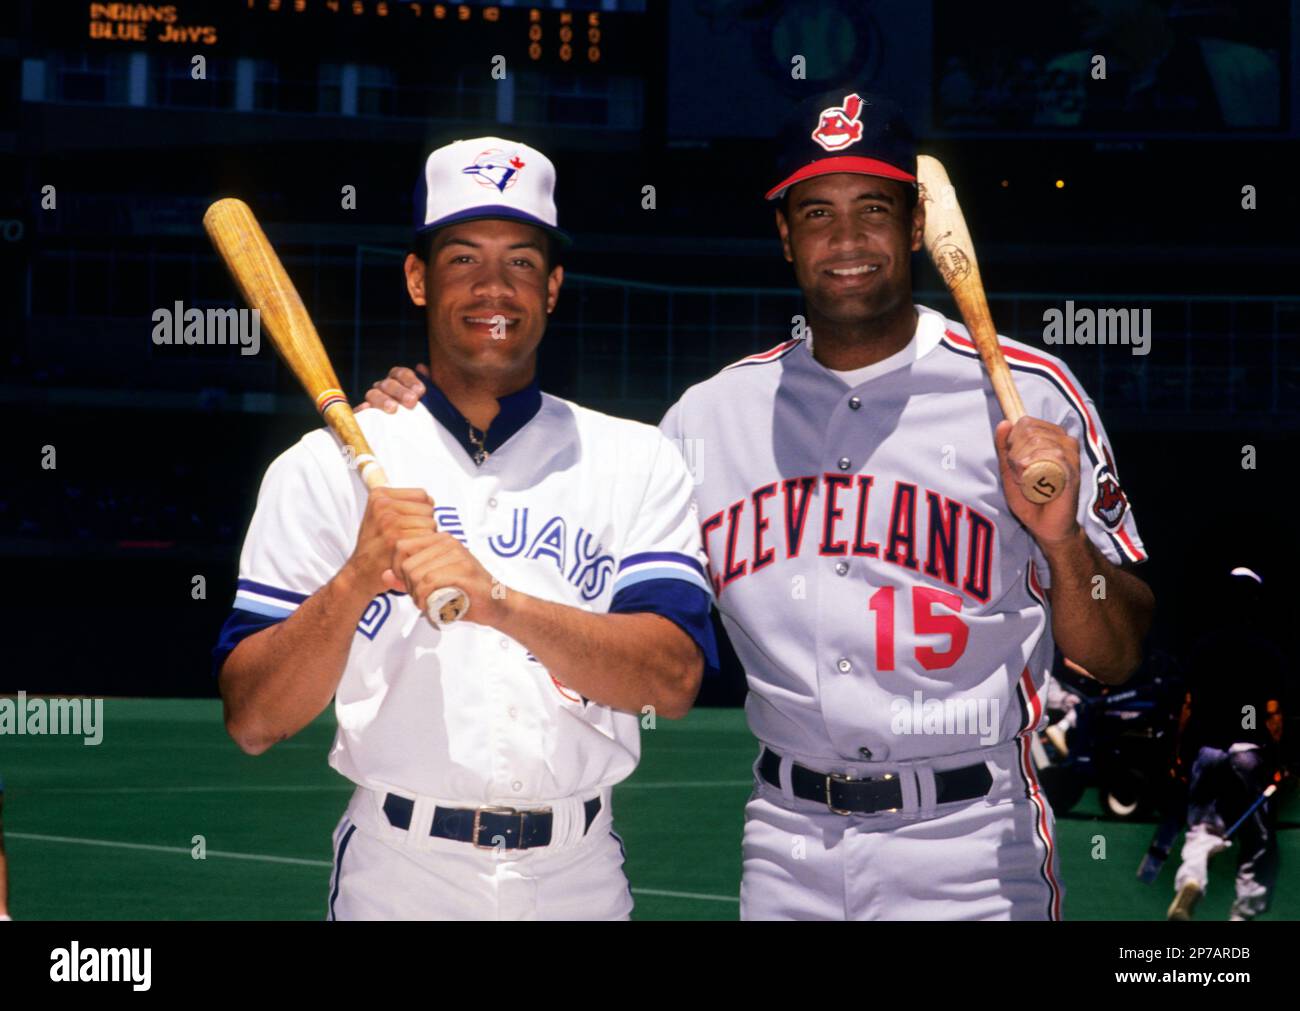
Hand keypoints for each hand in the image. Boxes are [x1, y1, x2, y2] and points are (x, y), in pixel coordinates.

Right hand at [342, 487, 438, 597]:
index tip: (408, 524)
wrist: (360, 572)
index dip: (421, 511)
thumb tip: (431, 500)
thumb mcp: (380, 515)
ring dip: (427, 538)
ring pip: (431, 524)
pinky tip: (411, 554)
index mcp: (379, 495)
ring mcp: (389, 522)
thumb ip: (404, 503)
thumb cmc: (376, 544)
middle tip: (408, 538)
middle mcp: (382, 505)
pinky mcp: (397, 540)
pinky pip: (428, 539)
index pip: (422, 495)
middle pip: (429, 510)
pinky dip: (425, 549)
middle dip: (425, 525)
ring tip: (409, 546)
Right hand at [355, 364, 430, 412]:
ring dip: (383, 400)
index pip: (402, 373)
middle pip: (388, 384)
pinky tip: (366, 410)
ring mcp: (374, 401)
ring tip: (393, 408)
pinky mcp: (366, 416)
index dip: (411, 380)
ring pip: (373, 394)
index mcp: (400, 381)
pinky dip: (362, 409)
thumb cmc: (423, 415)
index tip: (421, 391)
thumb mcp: (430, 401)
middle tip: (412, 401)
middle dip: (400, 391)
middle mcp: (385, 388)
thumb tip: (421, 368)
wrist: (414, 440)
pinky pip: (360, 411)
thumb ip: (430, 385)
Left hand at [393, 532, 509, 627]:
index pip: (402, 546)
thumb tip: (384, 575)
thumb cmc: (466, 593)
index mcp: (441, 540)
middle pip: (407, 564)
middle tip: (420, 599)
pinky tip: (433, 606)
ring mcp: (457, 556)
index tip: (408, 585)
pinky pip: (430, 583)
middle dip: (408, 587)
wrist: (498, 603)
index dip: (397, 569)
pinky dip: (426, 599)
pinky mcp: (463, 572)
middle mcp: (449, 543)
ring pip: (417, 575)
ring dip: (417, 596)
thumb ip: (409, 578)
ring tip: (427, 604)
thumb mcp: (433, 582)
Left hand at [995, 417, 1080, 546]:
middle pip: (1029, 431)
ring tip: (1028, 482)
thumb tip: (1004, 422)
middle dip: (1016, 454)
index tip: (1014, 462)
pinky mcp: (1073, 468)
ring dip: (1023, 464)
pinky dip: (1035, 469)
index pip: (1026, 423)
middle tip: (1021, 476)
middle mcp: (1064, 441)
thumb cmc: (1030, 498)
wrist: (1045, 525)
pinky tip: (1034, 483)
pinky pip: (1052, 455)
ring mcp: (1071, 454)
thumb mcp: (1010, 469)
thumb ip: (1005, 447)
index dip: (1013, 440)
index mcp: (1051, 438)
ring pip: (1037, 441)